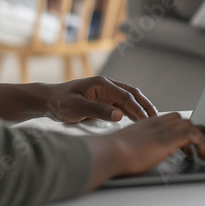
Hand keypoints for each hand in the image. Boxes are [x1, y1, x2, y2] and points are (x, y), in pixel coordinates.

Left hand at [41, 76, 157, 123]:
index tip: (147, 121)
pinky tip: (137, 120)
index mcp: (102, 84)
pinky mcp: (103, 100)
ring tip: (152, 120)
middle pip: (132, 94)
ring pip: (129, 99)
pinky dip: (131, 111)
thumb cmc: (59, 103)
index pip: (126, 96)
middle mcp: (106, 86)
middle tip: (158, 118)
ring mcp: (105, 92)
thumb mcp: (77, 108)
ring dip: (140, 108)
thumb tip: (120, 116)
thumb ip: (99, 111)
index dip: (138, 109)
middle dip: (145, 105)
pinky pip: (121, 105)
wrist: (46, 101)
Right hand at [84, 113, 204, 186]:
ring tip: (202, 154)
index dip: (179, 128)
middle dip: (191, 132)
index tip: (183, 142)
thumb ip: (134, 147)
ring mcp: (163, 130)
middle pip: (182, 120)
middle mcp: (156, 124)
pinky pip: (192, 136)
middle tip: (194, 148)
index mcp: (146, 124)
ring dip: (199, 139)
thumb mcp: (125, 146)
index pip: (169, 119)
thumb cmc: (111, 153)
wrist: (109, 152)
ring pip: (190, 126)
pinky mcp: (168, 140)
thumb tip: (136, 157)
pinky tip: (202, 155)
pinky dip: (201, 144)